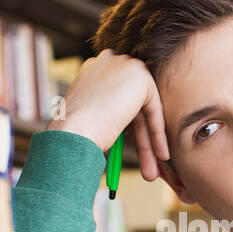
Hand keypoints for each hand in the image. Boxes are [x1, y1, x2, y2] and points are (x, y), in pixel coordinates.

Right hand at [49, 49, 169, 180]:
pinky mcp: (139, 75)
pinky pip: (153, 107)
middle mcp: (109, 62)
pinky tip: (160, 154)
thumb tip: (131, 128)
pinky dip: (157, 132)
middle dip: (141, 138)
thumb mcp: (93, 118)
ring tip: (153, 169)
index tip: (134, 149)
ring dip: (150, 141)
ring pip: (144, 109)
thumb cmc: (75, 133)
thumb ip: (112, 113)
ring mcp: (124, 65)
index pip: (119, 97)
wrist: (72, 132)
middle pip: (133, 104)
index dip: (129, 126)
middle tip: (148, 165)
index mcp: (94, 69)